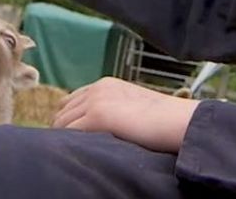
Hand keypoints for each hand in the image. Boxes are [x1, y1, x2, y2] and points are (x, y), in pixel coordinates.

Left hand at [52, 77, 199, 153]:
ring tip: (69, 151)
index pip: (71, 100)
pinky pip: (69, 131)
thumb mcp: (131, 105)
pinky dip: (68, 142)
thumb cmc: (160, 119)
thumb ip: (112, 108)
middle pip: (63, 110)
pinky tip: (75, 151)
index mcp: (105, 84)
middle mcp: (97, 88)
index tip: (69, 134)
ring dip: (64, 136)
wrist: (173, 119)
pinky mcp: (96, 116)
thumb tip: (94, 126)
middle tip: (66, 146)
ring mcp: (95, 101)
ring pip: (62, 122)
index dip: (68, 117)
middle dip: (62, 128)